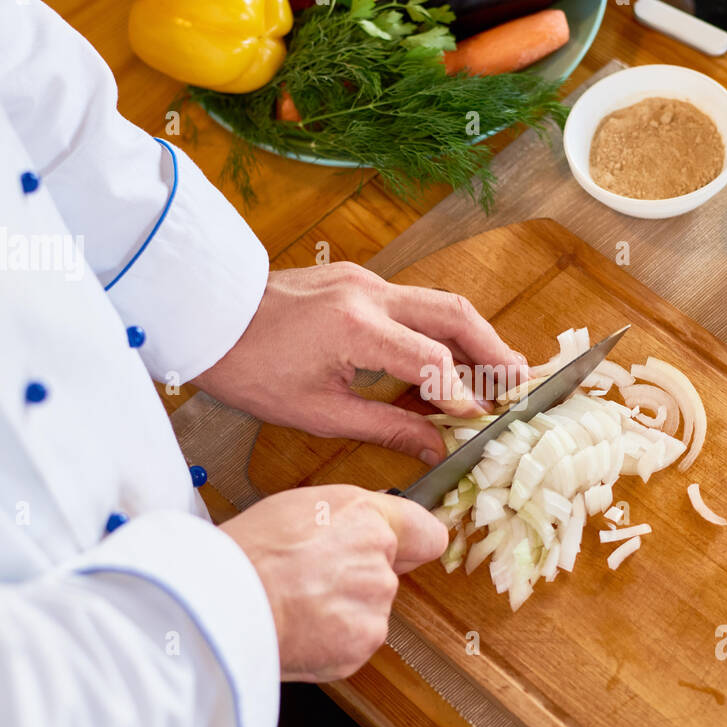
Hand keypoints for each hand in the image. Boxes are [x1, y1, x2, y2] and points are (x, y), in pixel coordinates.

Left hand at [194, 262, 529, 464]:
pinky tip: (449, 361)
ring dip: (474, 336)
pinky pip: (414, 304)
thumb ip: (384, 426)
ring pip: (439, 303)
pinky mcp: (358, 280)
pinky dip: (441, 330)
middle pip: (454, 314)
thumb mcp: (316, 411)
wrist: (206, 317)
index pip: (433, 359)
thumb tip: (434, 446)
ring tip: (498, 373)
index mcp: (355, 328)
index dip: (464, 392)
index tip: (481, 420)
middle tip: (521, 383)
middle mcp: (369, 294)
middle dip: (493, 349)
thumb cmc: (250, 369)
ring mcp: (365, 281)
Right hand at [220, 484, 447, 681]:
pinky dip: (334, 641)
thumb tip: (367, 530)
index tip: (405, 551)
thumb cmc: (247, 552)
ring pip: (370, 609)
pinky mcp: (363, 641)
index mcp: (365, 516)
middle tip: (313, 581)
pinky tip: (302, 628)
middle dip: (360, 580)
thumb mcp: (298, 508)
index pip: (426, 533)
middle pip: (389, 574)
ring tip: (299, 605)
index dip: (413, 544)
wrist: (224, 603)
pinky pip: (356, 641)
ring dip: (345, 612)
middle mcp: (379, 557)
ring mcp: (375, 603)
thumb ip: (347, 519)